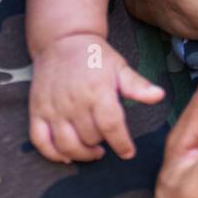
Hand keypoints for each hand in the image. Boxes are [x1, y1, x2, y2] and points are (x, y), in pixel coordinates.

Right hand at [29, 32, 164, 162]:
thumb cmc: (95, 56)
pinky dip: (53, 154)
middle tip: (108, 139)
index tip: (128, 152)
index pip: (111, 126)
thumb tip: (159, 96)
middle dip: (103, 144)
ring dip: (82, 154)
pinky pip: (41, 141)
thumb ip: (138, 85)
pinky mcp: (37, 110)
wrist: (62, 41)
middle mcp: (74, 101)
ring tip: (93, 151)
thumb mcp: (120, 67)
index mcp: (97, 89)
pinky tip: (66, 156)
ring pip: (67, 145)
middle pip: (90, 138)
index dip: (122, 144)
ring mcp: (53, 107)